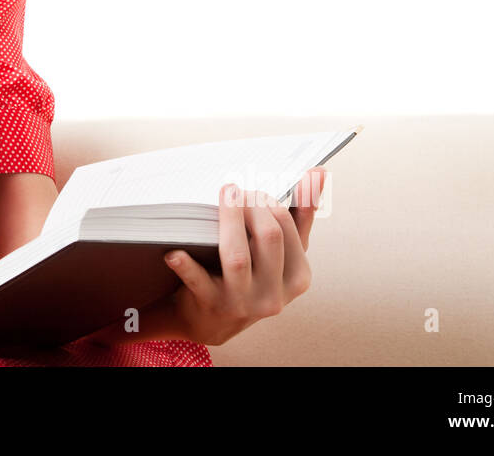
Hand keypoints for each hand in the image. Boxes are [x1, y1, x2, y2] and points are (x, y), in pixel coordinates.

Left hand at [162, 167, 326, 345]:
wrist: (212, 320)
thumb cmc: (253, 276)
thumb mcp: (283, 253)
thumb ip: (301, 216)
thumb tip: (319, 172)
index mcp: (298, 278)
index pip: (286, 227)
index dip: (267, 201)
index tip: (250, 190)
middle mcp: (274, 294)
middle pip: (267, 237)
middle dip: (250, 206)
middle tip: (233, 191)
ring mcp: (242, 302)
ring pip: (237, 256)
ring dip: (228, 221)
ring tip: (222, 197)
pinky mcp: (211, 305)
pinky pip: (198, 282)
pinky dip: (186, 266)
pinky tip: (174, 252)